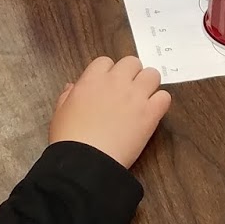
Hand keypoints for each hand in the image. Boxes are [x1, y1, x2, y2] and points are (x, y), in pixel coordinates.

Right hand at [49, 56, 171, 168]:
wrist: (85, 162)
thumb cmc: (68, 138)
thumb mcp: (59, 113)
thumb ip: (68, 95)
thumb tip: (72, 87)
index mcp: (92, 80)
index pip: (106, 61)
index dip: (108, 73)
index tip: (107, 86)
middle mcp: (116, 82)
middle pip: (132, 62)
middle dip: (131, 74)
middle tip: (128, 91)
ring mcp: (135, 96)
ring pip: (152, 75)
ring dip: (149, 84)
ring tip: (143, 100)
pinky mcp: (150, 113)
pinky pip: (164, 97)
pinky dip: (160, 103)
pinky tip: (152, 113)